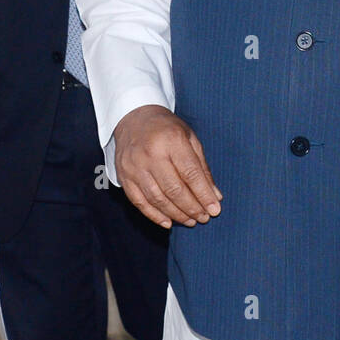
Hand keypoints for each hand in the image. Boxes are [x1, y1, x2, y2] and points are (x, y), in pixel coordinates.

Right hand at [112, 104, 221, 228]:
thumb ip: (202, 167)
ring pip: (157, 198)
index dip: (204, 194)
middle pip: (174, 189)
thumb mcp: (189, 139)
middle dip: (192, 207)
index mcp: (171, 140)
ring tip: (191, 221)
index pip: (190, 174)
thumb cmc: (166, 129)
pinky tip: (168, 222)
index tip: (215, 209)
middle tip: (204, 218)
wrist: (133, 117)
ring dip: (176, 214)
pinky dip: (154, 215)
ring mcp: (134, 166)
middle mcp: (151, 154)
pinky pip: (139, 202)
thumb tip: (215, 196)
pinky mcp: (124, 176)